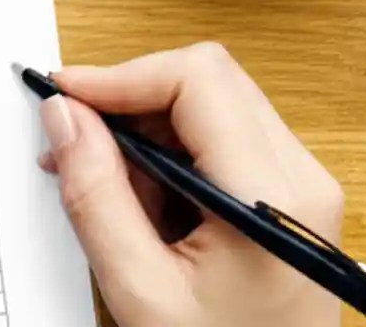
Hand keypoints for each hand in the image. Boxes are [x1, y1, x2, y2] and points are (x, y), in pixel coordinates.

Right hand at [39, 43, 343, 326]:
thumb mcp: (141, 289)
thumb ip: (97, 195)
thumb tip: (66, 118)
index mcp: (274, 195)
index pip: (197, 79)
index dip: (120, 75)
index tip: (65, 95)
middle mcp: (301, 177)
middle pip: (205, 81)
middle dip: (128, 100)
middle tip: (72, 139)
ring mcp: (300, 185)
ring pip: (210, 105)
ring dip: (145, 132)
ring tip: (105, 191)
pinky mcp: (287, 196)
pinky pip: (221, 139)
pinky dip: (169, 156)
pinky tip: (140, 206)